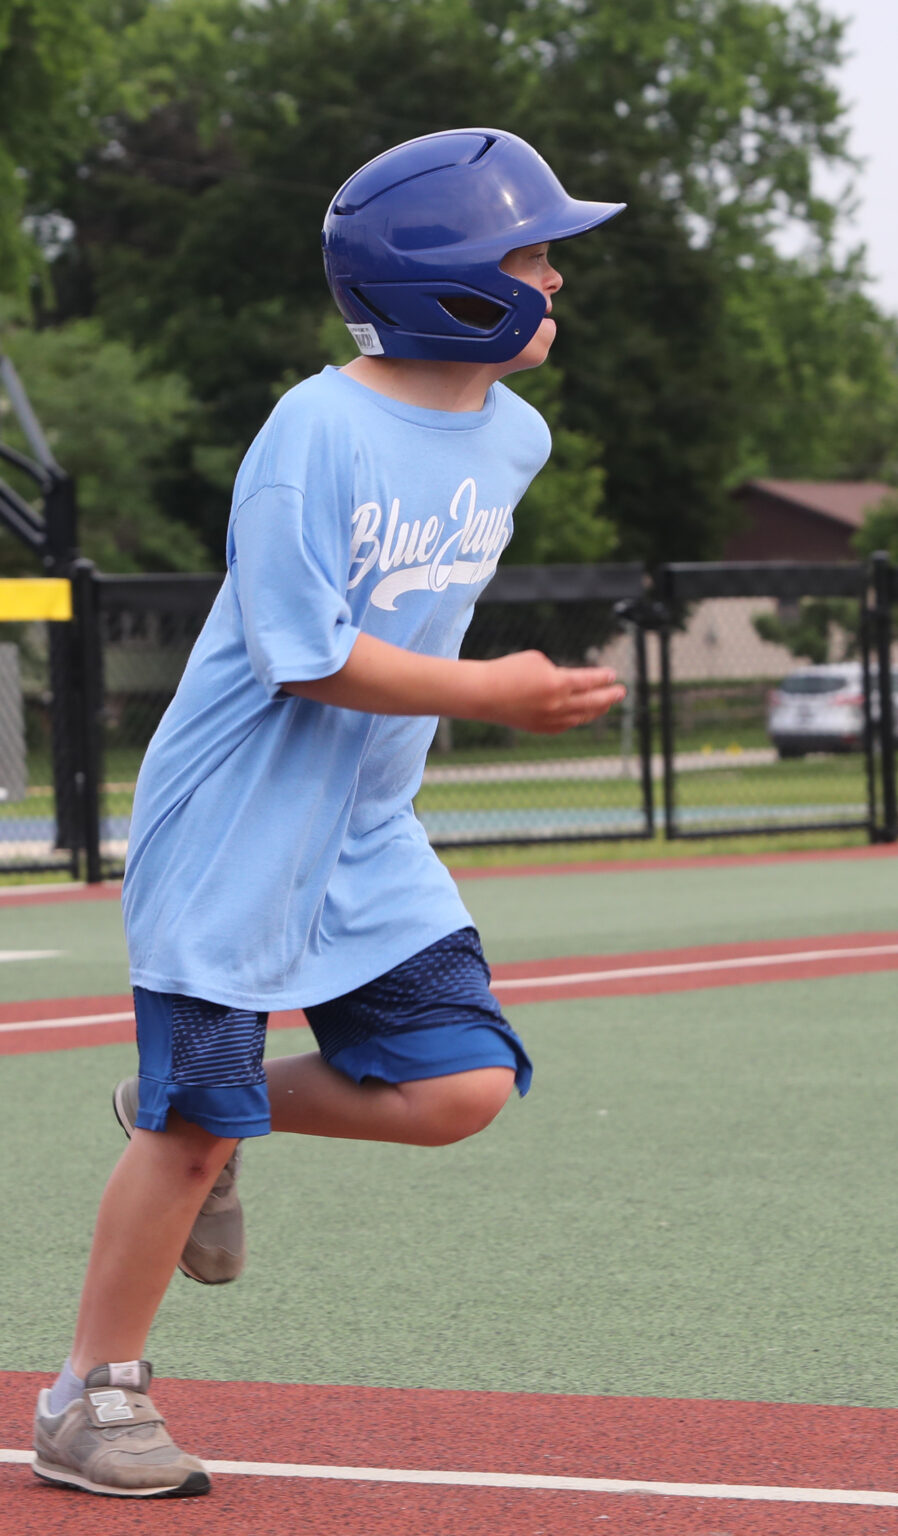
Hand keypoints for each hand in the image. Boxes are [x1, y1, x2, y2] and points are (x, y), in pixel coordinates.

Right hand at [481, 650, 625, 734]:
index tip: (612, 675)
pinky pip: (567, 725)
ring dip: (597, 710)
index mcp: (558, 684)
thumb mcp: (537, 660)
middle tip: (621, 691)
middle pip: (593, 702)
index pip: (589, 681)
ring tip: (607, 703)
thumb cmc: (508, 671)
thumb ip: (559, 672)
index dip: (603, 678)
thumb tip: (571, 683)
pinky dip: (579, 719)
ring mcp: (550, 720)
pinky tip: (585, 714)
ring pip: (582, 717)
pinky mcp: (541, 729)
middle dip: (609, 696)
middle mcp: (557, 705)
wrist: (483, 694)